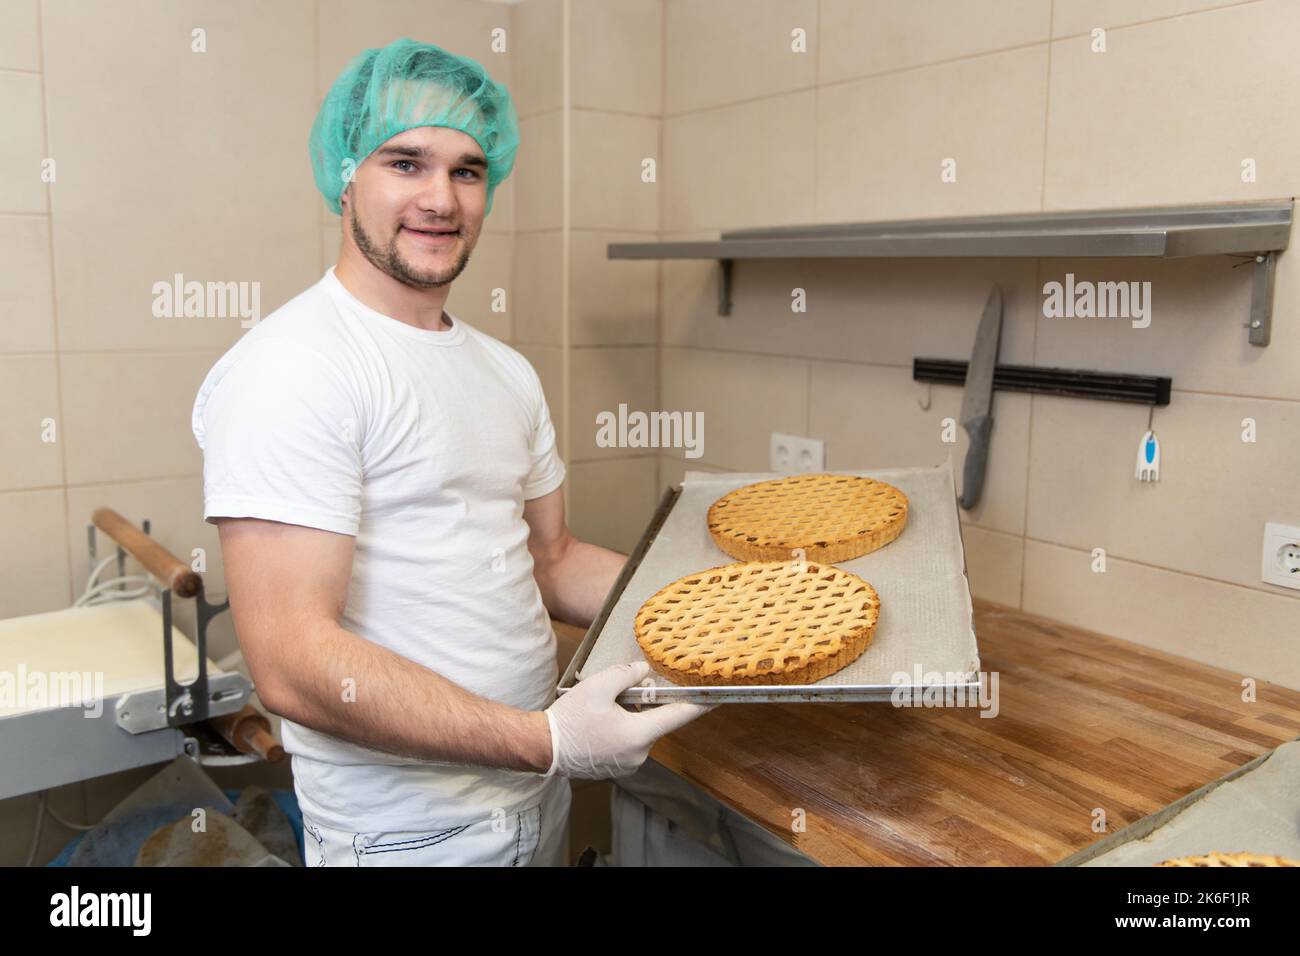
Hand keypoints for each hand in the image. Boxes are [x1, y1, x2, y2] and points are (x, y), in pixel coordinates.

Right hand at [541, 661, 714, 779]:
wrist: (543, 747)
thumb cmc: (569, 718)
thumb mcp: (598, 686)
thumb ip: (627, 675)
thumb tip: (645, 671)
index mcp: (638, 735)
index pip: (678, 716)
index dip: (700, 704)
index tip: (718, 696)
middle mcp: (639, 754)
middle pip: (657, 721)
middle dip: (648, 703)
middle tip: (626, 690)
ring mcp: (629, 764)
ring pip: (642, 731)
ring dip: (633, 716)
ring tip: (607, 707)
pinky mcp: (619, 767)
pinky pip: (631, 742)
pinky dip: (624, 728)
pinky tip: (603, 721)